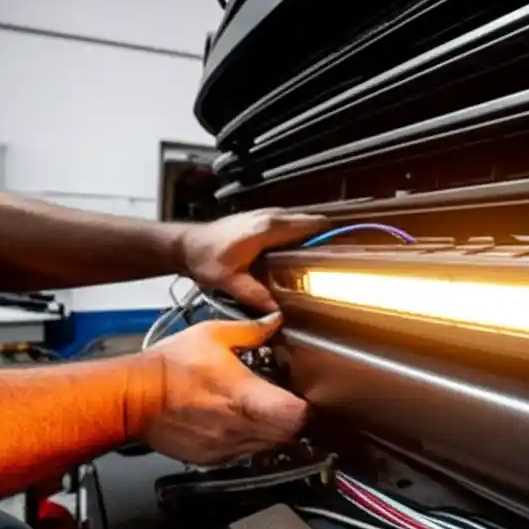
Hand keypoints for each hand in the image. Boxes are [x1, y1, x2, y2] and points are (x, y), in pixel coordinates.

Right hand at [135, 313, 308, 464]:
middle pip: (288, 434)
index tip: (304, 395)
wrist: (132, 398)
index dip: (305, 405)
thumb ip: (251, 330)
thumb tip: (273, 321)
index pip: (295, 414)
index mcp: (244, 396)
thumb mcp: (213, 335)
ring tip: (262, 410)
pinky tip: (239, 422)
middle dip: (293, 419)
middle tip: (286, 401)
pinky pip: (245, 455)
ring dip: (273, 431)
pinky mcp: (212, 458)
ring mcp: (226, 447)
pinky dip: (250, 441)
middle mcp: (238, 427)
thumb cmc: (166, 369)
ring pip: (269, 447)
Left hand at [179, 209, 328, 311]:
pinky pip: (288, 224)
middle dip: (324, 236)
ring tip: (321, 256)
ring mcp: (265, 215)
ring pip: (299, 222)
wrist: (184, 244)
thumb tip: (278, 312)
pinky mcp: (260, 220)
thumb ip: (255, 296)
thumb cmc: (203, 257)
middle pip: (309, 222)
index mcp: (267, 229)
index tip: (344, 245)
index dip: (329, 234)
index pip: (309, 224)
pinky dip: (298, 234)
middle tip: (335, 258)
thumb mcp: (229, 281)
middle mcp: (269, 217)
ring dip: (311, 235)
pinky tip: (297, 253)